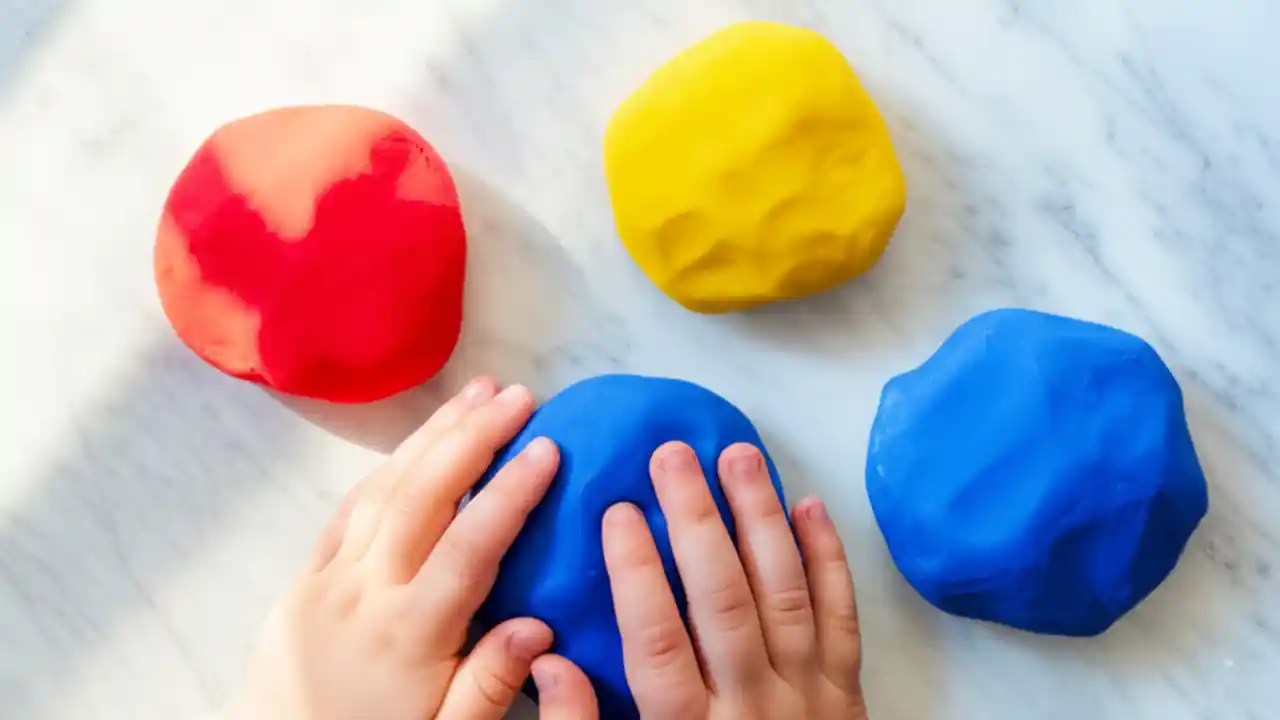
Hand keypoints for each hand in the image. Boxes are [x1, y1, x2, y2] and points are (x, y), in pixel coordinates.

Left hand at [227, 377, 597, 719]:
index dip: (509, 493)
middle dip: (472, 438)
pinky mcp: (305, 576)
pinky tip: (419, 442)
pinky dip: (388, 466)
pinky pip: (348, 507)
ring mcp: (328, 579)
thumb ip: (489, 686)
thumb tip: (539, 626)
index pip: (468, 548)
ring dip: (433, 435)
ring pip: (384, 488)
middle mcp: (364, 594)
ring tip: (477, 392)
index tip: (548, 447)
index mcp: (408, 636)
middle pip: (422, 498)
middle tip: (518, 396)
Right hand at [603, 441, 867, 718]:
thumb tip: (554, 663)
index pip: (657, 639)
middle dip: (696, 519)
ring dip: (760, 517)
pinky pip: (840, 616)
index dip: (635, 571)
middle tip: (672, 455)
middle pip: (723, 598)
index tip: (618, 511)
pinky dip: (827, 557)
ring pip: (784, 592)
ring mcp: (806, 695)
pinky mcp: (846, 693)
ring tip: (738, 456)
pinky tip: (809, 506)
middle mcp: (750, 704)